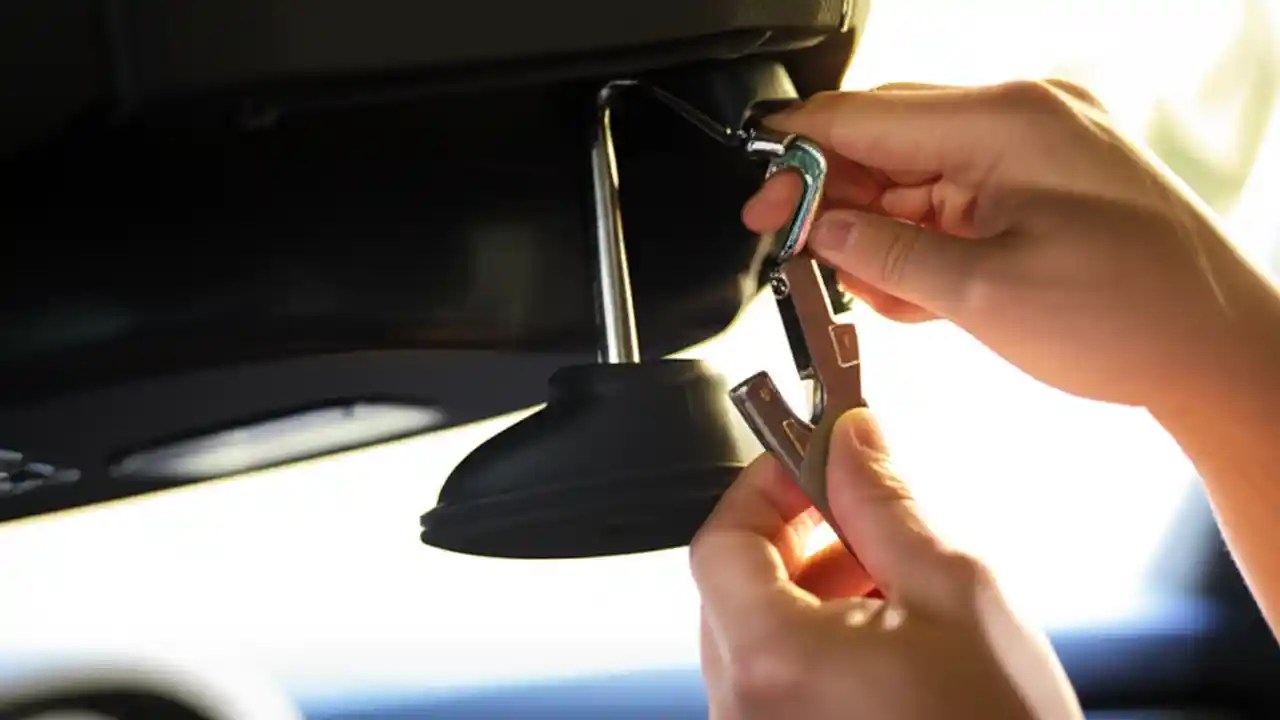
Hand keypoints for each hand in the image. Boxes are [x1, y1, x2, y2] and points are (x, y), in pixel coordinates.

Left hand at [691, 408, 1081, 718]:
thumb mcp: (954, 594)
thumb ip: (883, 504)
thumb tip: (850, 440)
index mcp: (772, 659)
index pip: (721, 542)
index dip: (766, 487)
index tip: (813, 460)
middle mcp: (744, 706)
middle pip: (732, 586)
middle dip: (795, 535)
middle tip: (860, 515)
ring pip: (754, 632)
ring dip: (809, 587)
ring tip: (886, 579)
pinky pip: (772, 677)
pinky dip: (812, 639)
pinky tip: (879, 634)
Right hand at [744, 81, 1279, 413]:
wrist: (1221, 353)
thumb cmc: (1135, 318)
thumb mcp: (981, 293)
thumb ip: (883, 255)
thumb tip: (818, 231)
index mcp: (1007, 122)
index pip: (866, 115)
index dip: (797, 153)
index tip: (758, 192)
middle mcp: (1022, 119)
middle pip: (886, 139)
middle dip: (835, 199)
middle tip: (796, 251)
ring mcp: (1035, 149)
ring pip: (915, 175)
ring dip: (880, 232)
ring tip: (879, 293)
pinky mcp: (1041, 184)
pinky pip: (954, 200)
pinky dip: (921, 241)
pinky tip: (915, 288)